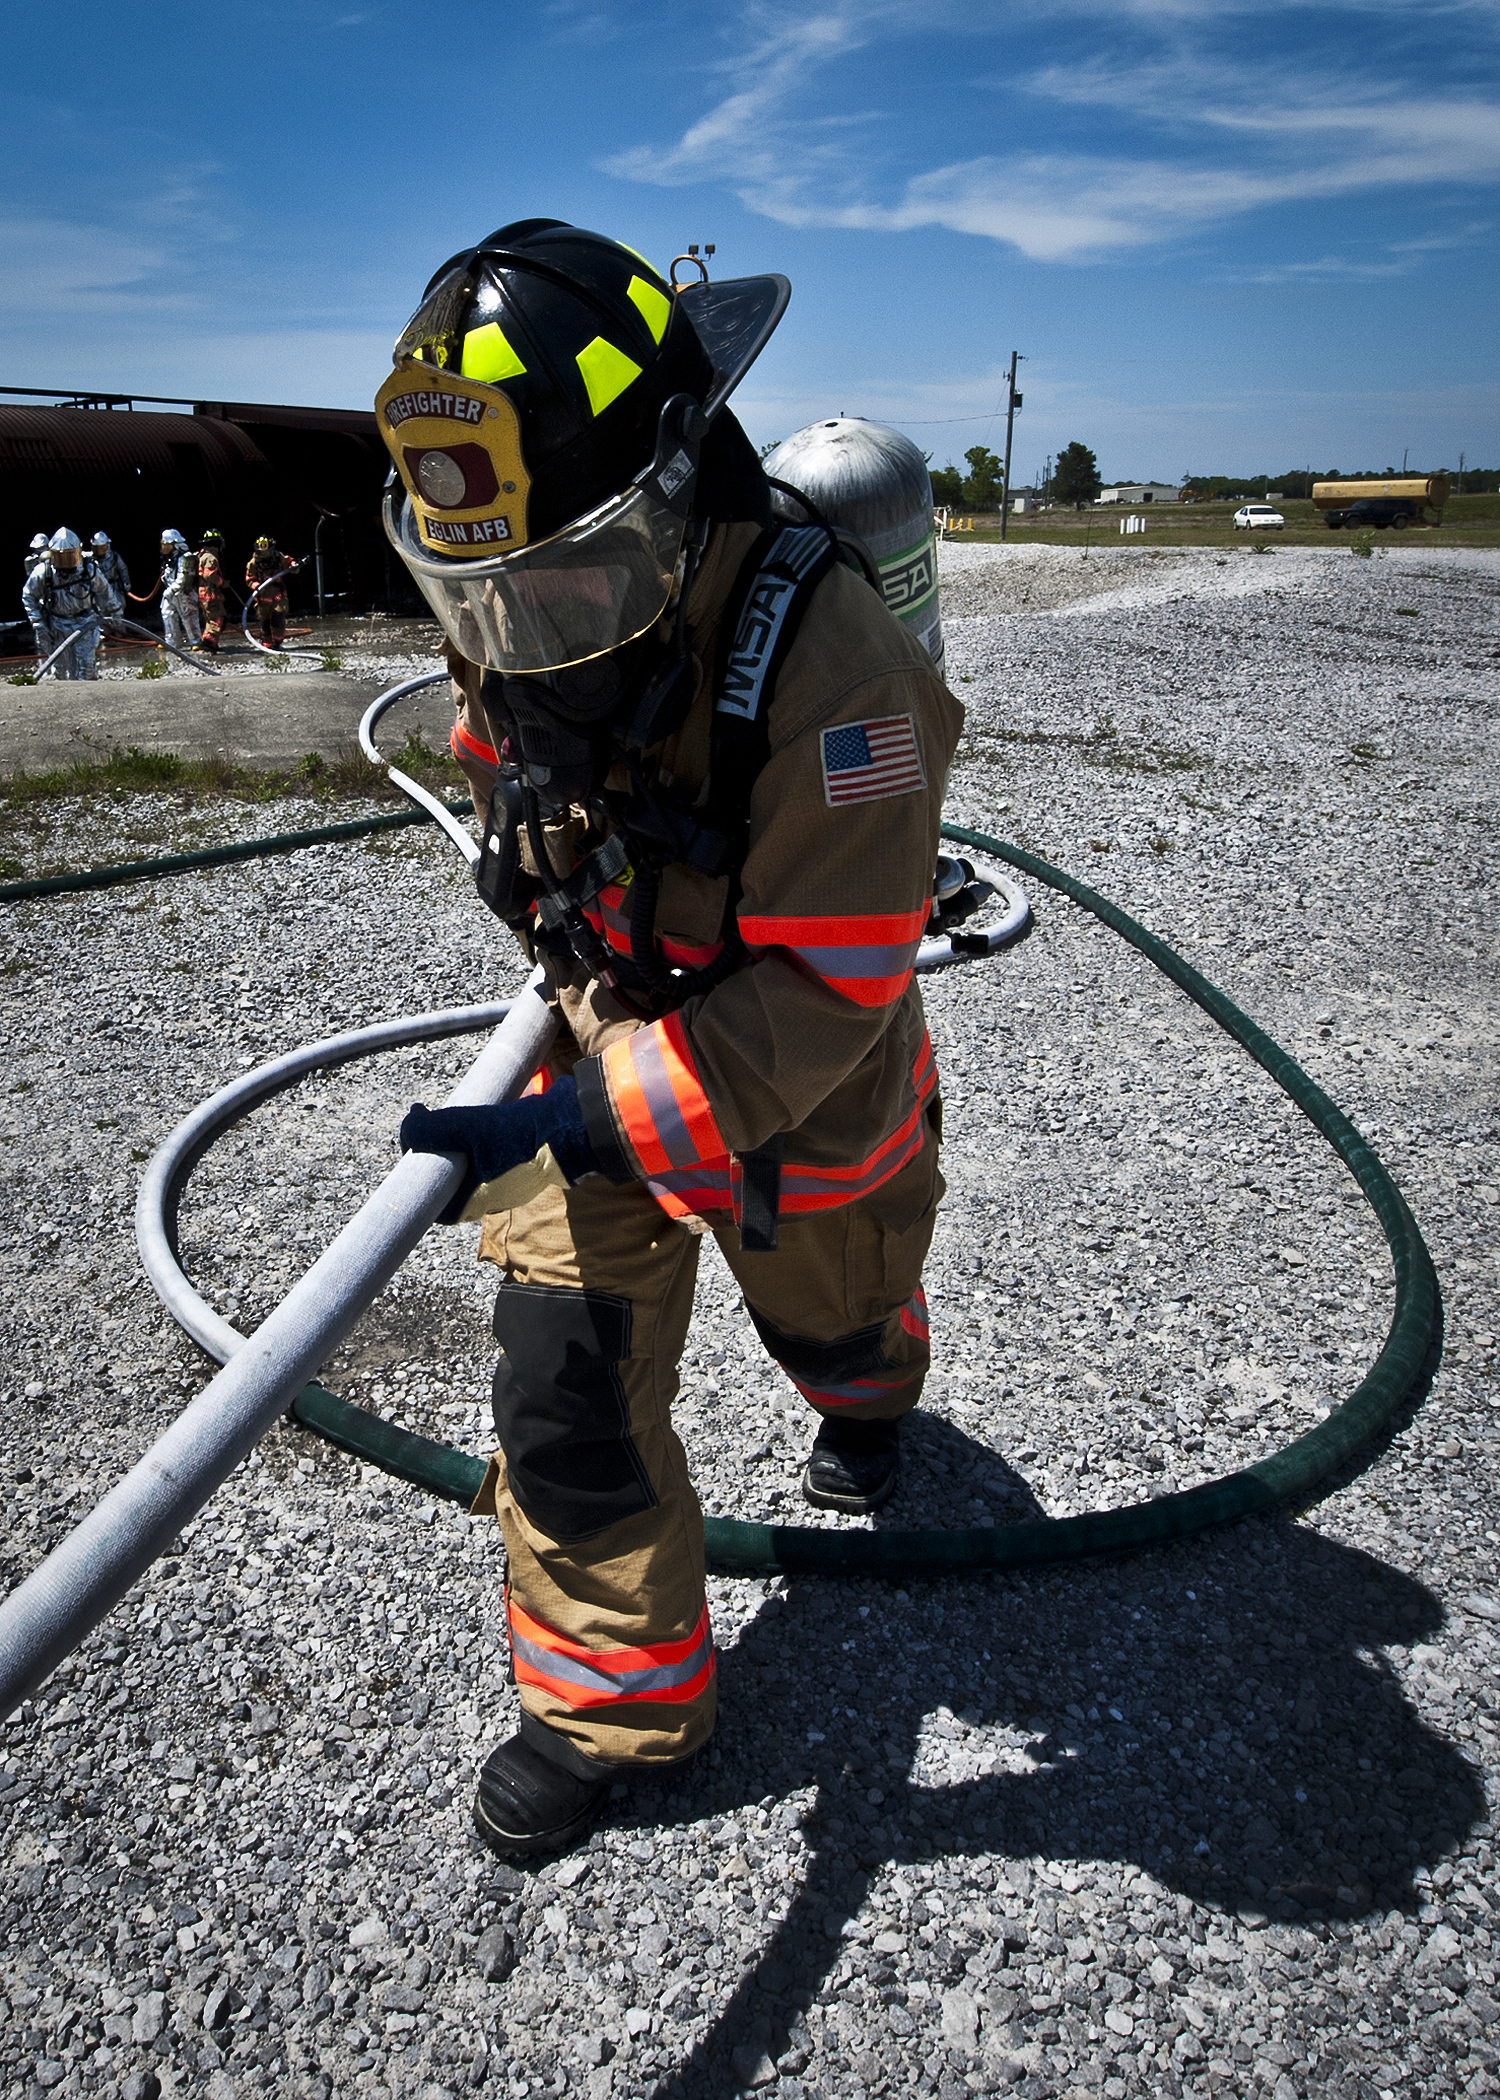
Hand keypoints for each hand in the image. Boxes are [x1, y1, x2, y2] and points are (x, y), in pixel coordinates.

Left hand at [400, 1074, 596, 1219]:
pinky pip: (500, 1158)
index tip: (417, 1160)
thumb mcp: (466, 1127)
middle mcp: (497, 1197)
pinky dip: (489, 1143)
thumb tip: (410, 1124)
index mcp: (479, 1200)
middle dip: (445, 1163)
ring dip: (467, 1150)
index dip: (425, 1187)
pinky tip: (490, 1120)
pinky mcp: (529, 1162)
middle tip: (437, 1132)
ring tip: (462, 1122)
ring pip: (479, 1171)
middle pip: (458, 1186)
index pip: (441, 1208)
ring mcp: (515, 1181)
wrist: (572, 1126)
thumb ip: (430, 1130)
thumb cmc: (518, 1136)